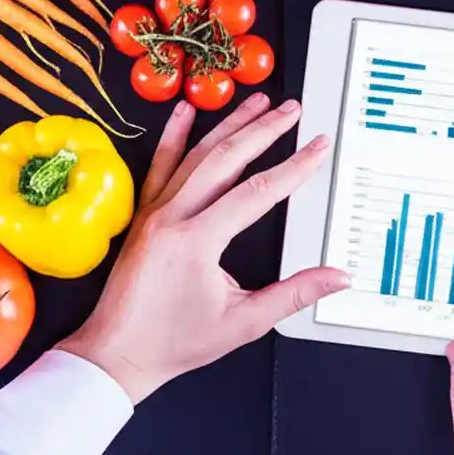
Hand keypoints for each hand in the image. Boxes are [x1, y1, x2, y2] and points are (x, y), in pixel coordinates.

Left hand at [57, 94, 349, 402]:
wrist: (117, 353)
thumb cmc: (173, 342)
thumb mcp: (243, 323)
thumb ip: (294, 294)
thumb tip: (336, 277)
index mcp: (198, 242)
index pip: (257, 192)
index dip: (294, 167)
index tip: (317, 147)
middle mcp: (173, 217)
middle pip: (226, 159)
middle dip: (264, 130)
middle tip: (292, 110)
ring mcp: (155, 212)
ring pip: (196, 154)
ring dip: (229, 125)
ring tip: (257, 102)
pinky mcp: (144, 214)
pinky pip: (160, 165)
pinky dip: (174, 134)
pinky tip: (186, 110)